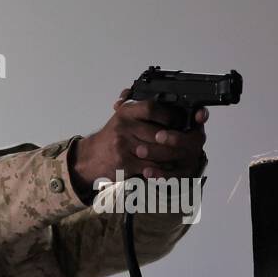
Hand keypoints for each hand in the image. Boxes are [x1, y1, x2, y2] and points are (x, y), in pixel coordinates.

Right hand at [70, 87, 208, 192]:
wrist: (88, 158)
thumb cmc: (110, 139)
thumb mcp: (123, 120)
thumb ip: (142, 113)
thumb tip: (173, 108)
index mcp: (126, 112)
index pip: (152, 108)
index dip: (169, 115)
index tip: (179, 120)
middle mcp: (123, 126)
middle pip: (159, 133)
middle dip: (175, 141)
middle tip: (189, 143)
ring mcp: (123, 145)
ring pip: (157, 151)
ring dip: (171, 156)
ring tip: (182, 156)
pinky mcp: (124, 162)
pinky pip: (150, 166)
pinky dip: (161, 169)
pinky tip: (168, 168)